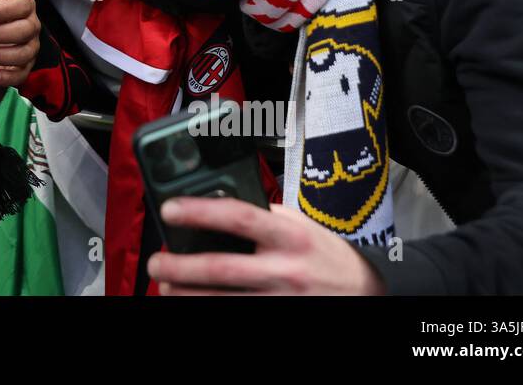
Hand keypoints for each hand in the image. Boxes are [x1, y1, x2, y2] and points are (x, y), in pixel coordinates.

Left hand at [0, 0, 39, 86]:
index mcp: (23, 5)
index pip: (23, 5)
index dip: (5, 11)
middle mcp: (32, 25)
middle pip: (26, 30)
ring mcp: (31, 47)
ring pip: (24, 53)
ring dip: (0, 55)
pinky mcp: (25, 67)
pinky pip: (21, 74)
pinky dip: (6, 77)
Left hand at [146, 197, 386, 294]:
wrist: (365, 290)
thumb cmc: (324, 254)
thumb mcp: (299, 225)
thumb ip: (263, 217)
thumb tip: (217, 204)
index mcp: (289, 236)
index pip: (239, 217)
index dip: (200, 212)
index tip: (169, 209)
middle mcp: (286, 270)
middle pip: (222, 268)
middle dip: (181, 266)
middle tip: (157, 261)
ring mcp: (283, 300)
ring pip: (223, 301)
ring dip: (187, 295)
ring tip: (165, 285)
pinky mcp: (280, 317)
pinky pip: (238, 316)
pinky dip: (211, 310)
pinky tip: (192, 303)